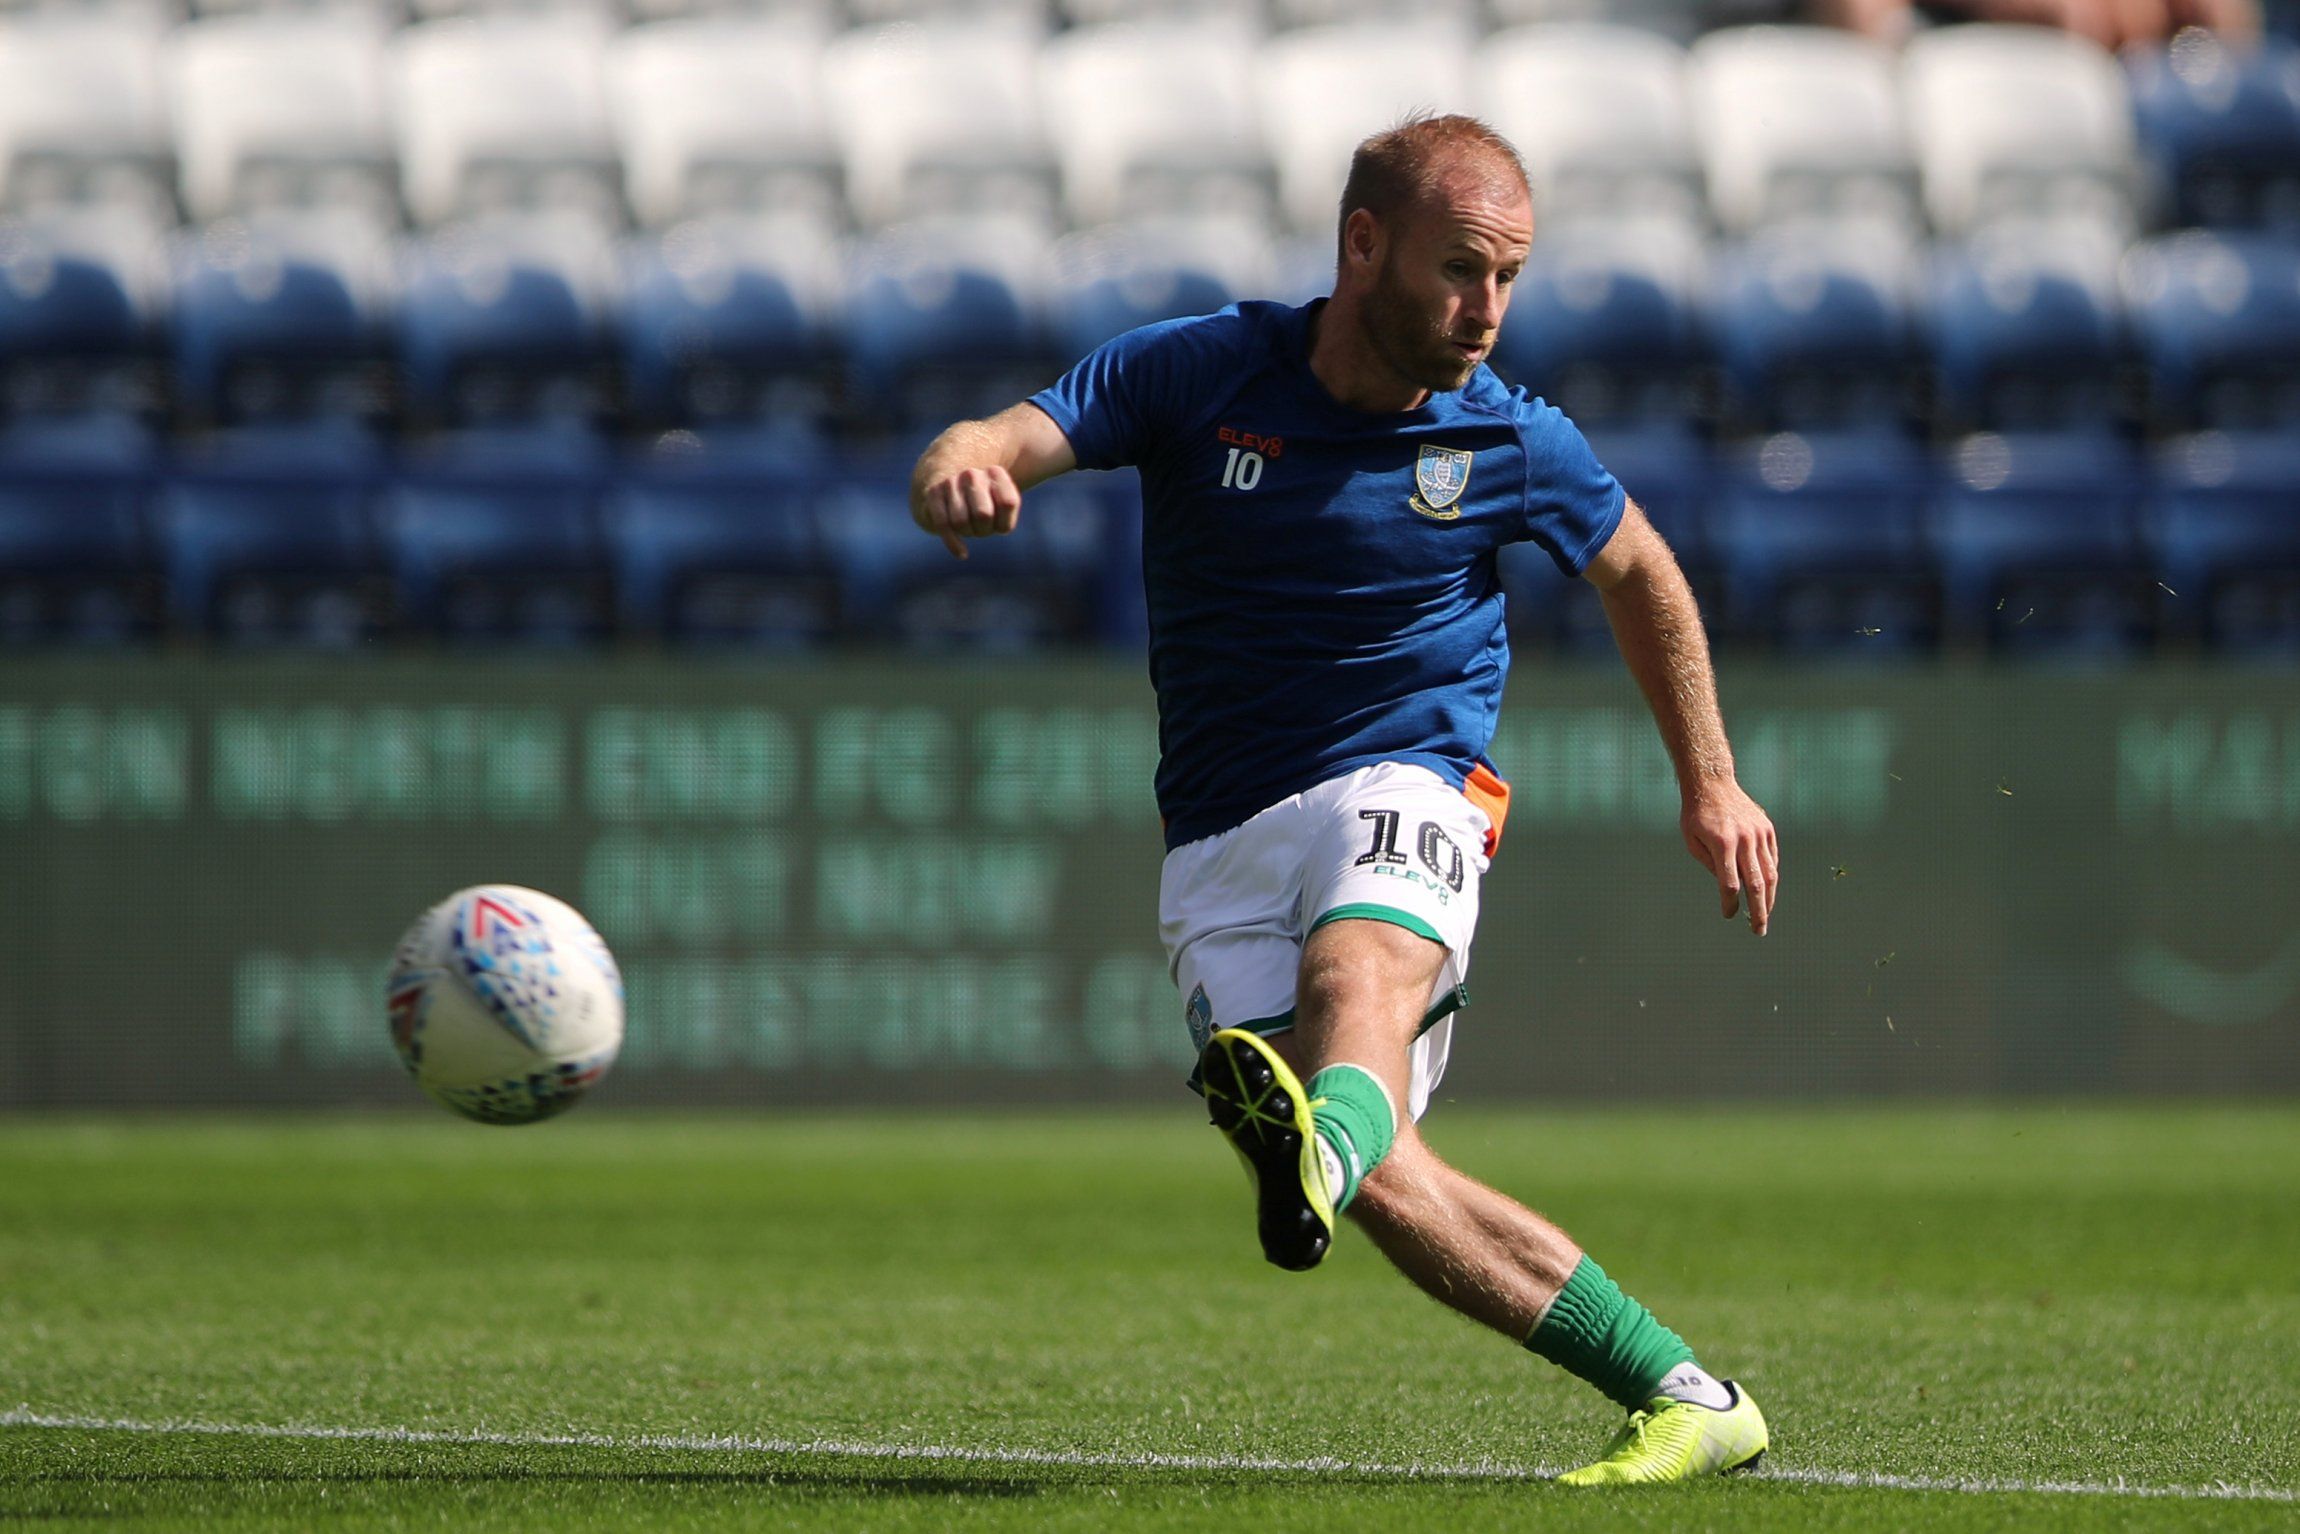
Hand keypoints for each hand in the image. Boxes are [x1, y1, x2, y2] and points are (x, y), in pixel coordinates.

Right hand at [911, 464, 1021, 559]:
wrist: (946, 492)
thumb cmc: (981, 507)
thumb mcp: (1001, 508)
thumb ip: (1007, 506)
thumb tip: (987, 512)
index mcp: (995, 474)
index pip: (1008, 502)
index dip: (1004, 521)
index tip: (998, 523)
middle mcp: (973, 474)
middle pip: (983, 515)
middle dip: (983, 530)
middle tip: (980, 528)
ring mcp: (951, 482)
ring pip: (961, 522)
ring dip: (966, 533)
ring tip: (967, 528)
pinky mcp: (933, 493)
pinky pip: (943, 524)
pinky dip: (954, 544)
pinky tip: (962, 554)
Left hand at [1681, 780, 1778, 935]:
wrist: (1713, 783)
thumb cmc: (1697, 815)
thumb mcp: (1692, 841)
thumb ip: (1709, 865)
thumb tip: (1729, 888)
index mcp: (1722, 843)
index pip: (1729, 883)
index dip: (1730, 903)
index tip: (1728, 915)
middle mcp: (1744, 839)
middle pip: (1756, 884)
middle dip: (1759, 911)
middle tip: (1758, 930)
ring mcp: (1759, 834)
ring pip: (1769, 874)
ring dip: (1769, 899)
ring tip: (1764, 917)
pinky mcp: (1767, 830)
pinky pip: (1772, 859)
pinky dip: (1770, 878)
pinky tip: (1766, 892)